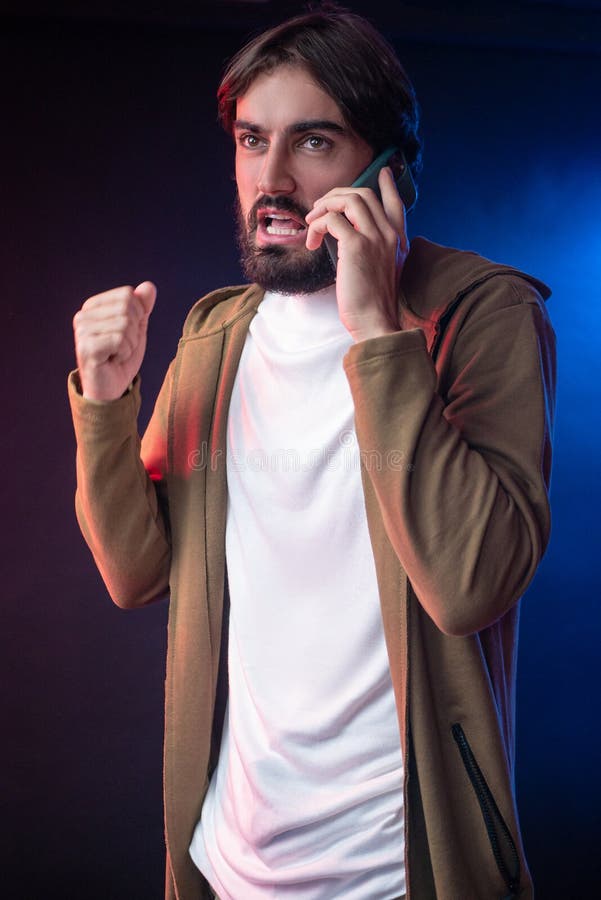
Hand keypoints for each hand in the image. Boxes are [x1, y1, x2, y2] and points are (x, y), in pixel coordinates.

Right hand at [73, 281, 155, 400]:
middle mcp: (83, 316)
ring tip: (117, 355)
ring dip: (130, 344)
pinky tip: (113, 360)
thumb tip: (149, 286)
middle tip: (122, 347)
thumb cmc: (121, 359)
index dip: (138, 316)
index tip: (127, 334)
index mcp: (93, 307)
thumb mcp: (137, 330)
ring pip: (125, 324)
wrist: (111, 389)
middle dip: (134, 331)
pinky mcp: (86, 347)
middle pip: (127, 307)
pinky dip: (125, 352)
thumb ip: (142, 308)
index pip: (128, 295)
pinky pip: (120, 339)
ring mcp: (82, 331)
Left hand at [305, 167, 408, 341]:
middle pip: (364, 194)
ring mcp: (375, 238)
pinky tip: (312, 242)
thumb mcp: (379, 273)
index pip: (396, 204)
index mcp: (398, 242)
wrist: (376, 323)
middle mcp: (390, 235)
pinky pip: (332, 219)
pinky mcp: (357, 246)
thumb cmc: (372, 305)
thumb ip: (373, 253)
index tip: (384, 171)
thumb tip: (348, 240)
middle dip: (337, 195)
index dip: (388, 185)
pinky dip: (317, 225)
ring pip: (348, 199)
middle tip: (319, 208)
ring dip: (324, 206)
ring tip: (311, 222)